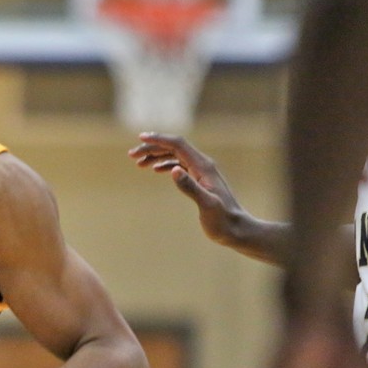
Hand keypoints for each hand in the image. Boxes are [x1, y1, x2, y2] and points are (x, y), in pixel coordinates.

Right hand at [128, 132, 246, 244]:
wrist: (235, 229)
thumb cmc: (222, 220)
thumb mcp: (206, 205)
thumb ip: (190, 187)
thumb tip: (174, 170)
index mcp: (203, 166)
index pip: (178, 145)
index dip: (159, 140)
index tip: (140, 139)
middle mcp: (202, 165)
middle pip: (174, 147)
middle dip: (152, 148)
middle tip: (132, 155)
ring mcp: (201, 172)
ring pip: (175, 156)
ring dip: (156, 156)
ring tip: (138, 162)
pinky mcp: (199, 180)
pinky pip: (180, 165)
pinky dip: (165, 164)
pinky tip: (155, 169)